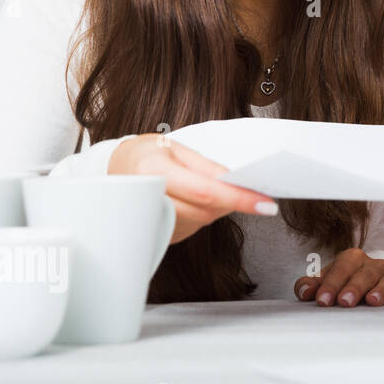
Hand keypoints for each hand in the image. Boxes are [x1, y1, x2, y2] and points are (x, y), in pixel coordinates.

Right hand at [108, 134, 276, 243]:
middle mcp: (149, 200)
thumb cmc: (149, 154)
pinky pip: (193, 227)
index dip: (239, 199)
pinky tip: (194, 200)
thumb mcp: (177, 149)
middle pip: (206, 210)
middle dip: (232, 202)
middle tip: (245, 189)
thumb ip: (208, 168)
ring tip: (208, 187)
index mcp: (154, 172)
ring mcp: (151, 222)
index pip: (206, 192)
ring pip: (203, 221)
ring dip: (218, 208)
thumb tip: (237, 183)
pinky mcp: (157, 234)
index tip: (268, 205)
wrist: (115, 169)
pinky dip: (204, 214)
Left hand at [294, 247, 383, 306]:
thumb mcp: (328, 282)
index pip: (341, 268)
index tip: (322, 301)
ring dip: (381, 289)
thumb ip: (312, 286)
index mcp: (352, 260)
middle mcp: (373, 265)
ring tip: (372, 301)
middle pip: (365, 273)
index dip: (331, 284)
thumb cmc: (346, 283)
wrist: (375, 281)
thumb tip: (303, 291)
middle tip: (344, 302)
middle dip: (354, 287)